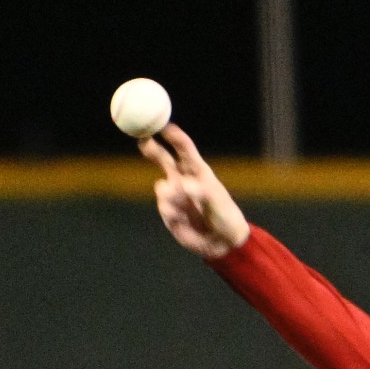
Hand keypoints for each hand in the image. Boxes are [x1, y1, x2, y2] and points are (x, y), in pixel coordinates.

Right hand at [138, 125, 249, 259]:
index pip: (184, 149)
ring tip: (186, 210)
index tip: (163, 126)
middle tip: (143, 141)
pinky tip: (184, 221)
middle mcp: (183, 180)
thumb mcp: (217, 201)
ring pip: (162, 188)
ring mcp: (174, 195)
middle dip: (151, 147)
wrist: (223, 242)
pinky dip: (172, 214)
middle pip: (163, 158)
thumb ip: (200, 190)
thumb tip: (181, 184)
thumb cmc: (226, 216)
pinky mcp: (169, 212)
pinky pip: (164, 208)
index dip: (173, 136)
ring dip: (171, 197)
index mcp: (198, 172)